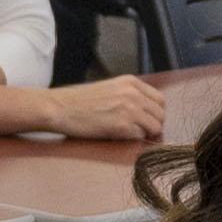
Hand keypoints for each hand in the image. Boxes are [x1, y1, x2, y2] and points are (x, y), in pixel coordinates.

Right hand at [45, 74, 168, 140]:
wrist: (60, 108)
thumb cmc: (81, 101)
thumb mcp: (110, 88)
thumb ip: (130, 95)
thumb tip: (147, 110)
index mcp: (131, 82)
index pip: (160, 100)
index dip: (155, 112)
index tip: (146, 119)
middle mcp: (133, 94)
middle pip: (161, 114)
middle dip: (152, 125)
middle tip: (137, 130)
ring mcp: (129, 109)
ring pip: (155, 127)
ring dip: (143, 133)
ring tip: (126, 132)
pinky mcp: (122, 126)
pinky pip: (140, 136)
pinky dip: (131, 139)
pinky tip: (116, 135)